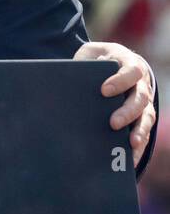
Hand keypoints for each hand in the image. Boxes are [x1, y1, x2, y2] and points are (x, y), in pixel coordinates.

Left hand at [75, 41, 156, 167]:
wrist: (110, 58)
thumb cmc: (96, 59)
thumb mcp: (89, 55)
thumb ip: (84, 64)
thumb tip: (66, 78)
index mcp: (129, 64)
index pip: (131, 72)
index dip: (120, 81)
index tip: (104, 90)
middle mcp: (141, 84)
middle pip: (140, 98)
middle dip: (128, 111)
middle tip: (113, 123)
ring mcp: (144, 101)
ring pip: (147, 116)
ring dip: (139, 131)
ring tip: (130, 144)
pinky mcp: (142, 116)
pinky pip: (143, 131)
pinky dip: (139, 145)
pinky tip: (131, 158)